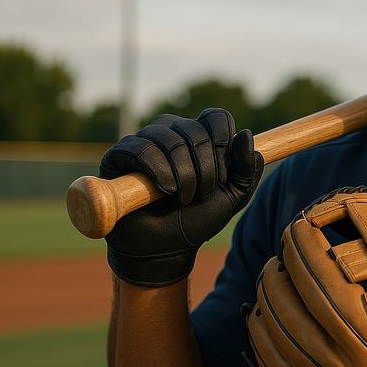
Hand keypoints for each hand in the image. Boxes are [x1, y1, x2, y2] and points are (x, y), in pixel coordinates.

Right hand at [100, 108, 263, 286]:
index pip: (216, 118)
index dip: (224, 143)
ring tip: (182, 198)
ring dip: (183, 174)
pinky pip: (140, 148)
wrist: (165, 248)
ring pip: (170, 140)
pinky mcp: (119, 155)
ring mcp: (145, 140)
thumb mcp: (233, 195)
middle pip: (195, 131)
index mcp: (200, 135)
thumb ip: (247, 168)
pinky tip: (165, 190)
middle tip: (203, 194)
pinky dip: (158, 170)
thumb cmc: (198, 218)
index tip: (224, 175)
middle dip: (206, 169)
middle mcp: (172, 131)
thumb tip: (246, 134)